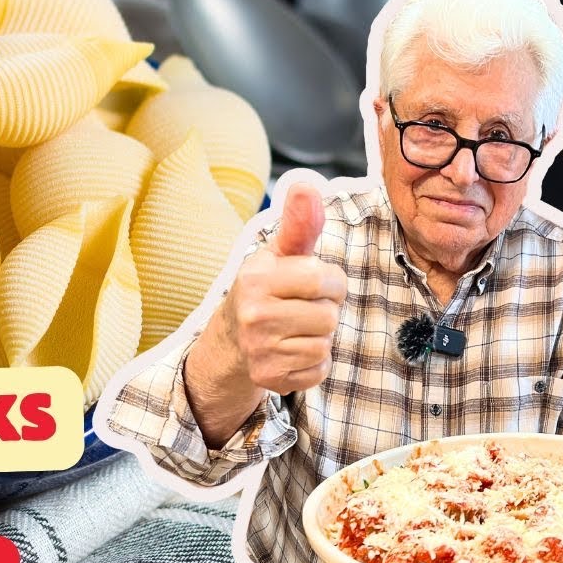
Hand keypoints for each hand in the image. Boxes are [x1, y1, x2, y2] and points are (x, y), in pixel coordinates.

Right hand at [213, 181, 346, 394]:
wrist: (232, 340)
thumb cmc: (266, 289)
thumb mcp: (280, 254)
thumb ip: (299, 223)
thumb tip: (308, 184)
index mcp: (257, 278)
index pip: (325, 279)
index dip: (330, 281)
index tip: (315, 282)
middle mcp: (254, 315)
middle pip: (328, 316)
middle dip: (324, 310)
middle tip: (302, 308)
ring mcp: (259, 350)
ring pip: (324, 344)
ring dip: (319, 337)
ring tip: (296, 329)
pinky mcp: (269, 378)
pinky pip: (318, 370)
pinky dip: (313, 362)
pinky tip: (293, 350)